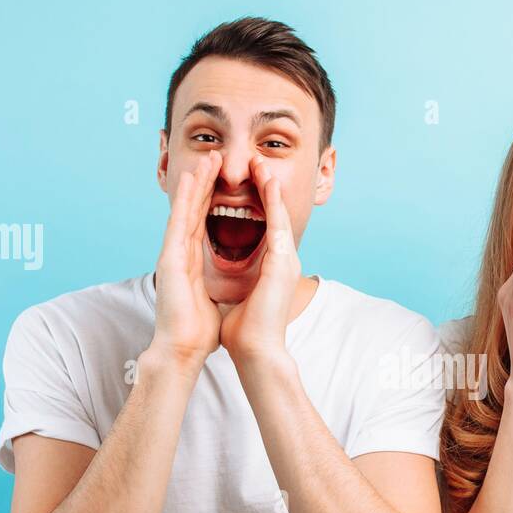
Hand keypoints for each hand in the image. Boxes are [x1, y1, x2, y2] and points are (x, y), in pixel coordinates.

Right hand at [149, 150, 222, 374]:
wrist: (183, 349)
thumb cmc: (197, 331)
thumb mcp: (212, 298)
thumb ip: (212, 283)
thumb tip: (225, 282)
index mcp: (192, 262)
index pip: (204, 223)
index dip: (212, 199)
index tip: (222, 178)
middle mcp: (181, 254)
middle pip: (195, 211)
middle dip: (204, 183)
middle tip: (214, 157)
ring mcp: (173, 255)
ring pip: (186, 211)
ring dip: (196, 183)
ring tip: (206, 159)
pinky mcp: (171, 260)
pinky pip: (180, 223)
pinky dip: (185, 201)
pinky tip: (191, 181)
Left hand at [218, 154, 299, 368]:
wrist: (257, 350)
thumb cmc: (246, 331)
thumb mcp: (241, 296)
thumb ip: (240, 282)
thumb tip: (226, 279)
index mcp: (273, 268)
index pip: (266, 228)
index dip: (258, 205)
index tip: (247, 185)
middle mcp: (283, 260)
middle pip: (275, 214)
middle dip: (266, 187)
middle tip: (258, 162)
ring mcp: (286, 259)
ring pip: (278, 212)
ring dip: (269, 186)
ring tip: (261, 162)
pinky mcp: (282, 261)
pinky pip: (277, 221)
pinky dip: (272, 199)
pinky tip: (266, 180)